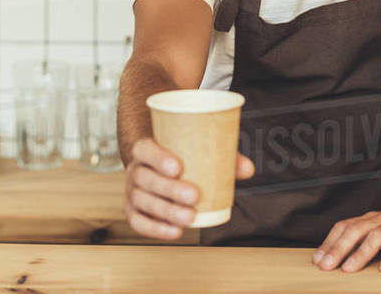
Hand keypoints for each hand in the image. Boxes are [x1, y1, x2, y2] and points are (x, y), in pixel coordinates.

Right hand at [123, 137, 254, 239]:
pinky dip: (156, 229)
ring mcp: (132, 193)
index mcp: (145, 150)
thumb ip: (223, 156)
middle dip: (169, 189)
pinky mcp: (134, 213)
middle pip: (145, 179)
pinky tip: (176, 231)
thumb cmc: (181, 159)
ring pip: (143, 202)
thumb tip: (248, 169)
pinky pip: (139, 223)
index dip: (157, 157)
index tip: (178, 166)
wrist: (158, 171)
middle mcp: (135, 171)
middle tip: (194, 195)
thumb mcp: (199, 151)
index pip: (143, 149)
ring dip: (166, 211)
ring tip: (190, 217)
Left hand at [312, 208, 380, 272]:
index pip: (345, 227)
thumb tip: (340, 261)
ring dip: (361, 253)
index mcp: (371, 220)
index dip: (329, 242)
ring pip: (376, 236)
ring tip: (350, 269)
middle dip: (339, 248)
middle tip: (327, 266)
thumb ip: (365, 245)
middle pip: (356, 230)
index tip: (317, 260)